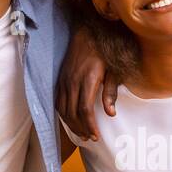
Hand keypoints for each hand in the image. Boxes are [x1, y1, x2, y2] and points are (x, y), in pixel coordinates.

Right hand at [56, 25, 116, 140]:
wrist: (86, 33)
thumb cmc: (104, 52)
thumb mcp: (113, 70)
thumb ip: (110, 92)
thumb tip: (111, 113)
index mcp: (88, 79)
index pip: (85, 109)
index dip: (90, 125)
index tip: (96, 136)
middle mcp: (73, 81)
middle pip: (73, 113)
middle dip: (81, 128)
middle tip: (90, 138)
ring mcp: (64, 81)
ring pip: (63, 109)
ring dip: (72, 124)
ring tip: (82, 133)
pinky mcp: (59, 80)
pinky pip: (57, 102)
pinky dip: (63, 114)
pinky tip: (71, 120)